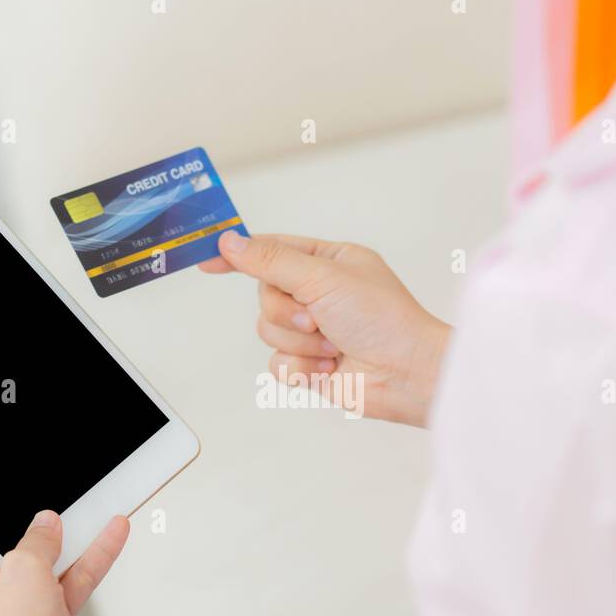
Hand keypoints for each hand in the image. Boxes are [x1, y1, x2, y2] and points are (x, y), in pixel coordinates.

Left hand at [0, 484, 129, 615]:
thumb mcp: (24, 571)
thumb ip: (36, 537)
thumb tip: (47, 522)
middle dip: (9, 504)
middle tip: (19, 472)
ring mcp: (3, 605)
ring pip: (30, 554)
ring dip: (59, 532)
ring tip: (80, 500)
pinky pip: (59, 577)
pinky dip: (83, 558)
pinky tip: (111, 532)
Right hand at [203, 231, 450, 425]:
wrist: (407, 374)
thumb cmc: (383, 319)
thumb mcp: (324, 277)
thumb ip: (271, 260)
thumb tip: (231, 241)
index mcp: (329, 261)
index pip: (273, 250)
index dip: (240, 254)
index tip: (208, 259)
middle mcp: (320, 293)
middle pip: (265, 295)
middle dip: (287, 312)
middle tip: (316, 319)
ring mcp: (315, 331)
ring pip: (267, 331)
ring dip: (298, 343)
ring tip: (333, 346)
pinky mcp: (311, 364)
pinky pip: (278, 364)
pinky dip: (302, 368)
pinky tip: (331, 368)